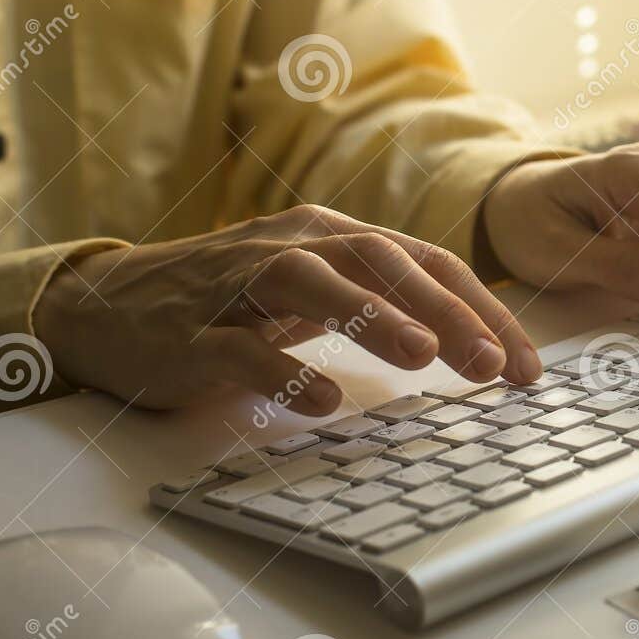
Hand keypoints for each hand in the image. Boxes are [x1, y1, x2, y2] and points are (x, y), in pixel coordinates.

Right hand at [33, 204, 541, 414]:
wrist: (112, 304)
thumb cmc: (239, 299)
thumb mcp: (322, 289)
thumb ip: (390, 303)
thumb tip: (482, 344)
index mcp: (336, 236)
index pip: (428, 263)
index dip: (484, 310)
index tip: (527, 367)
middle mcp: (294, 246)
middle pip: (381, 262)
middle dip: (445, 311)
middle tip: (493, 364)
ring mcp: (238, 286)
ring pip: (310, 284)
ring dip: (372, 317)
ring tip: (424, 356)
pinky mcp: (189, 333)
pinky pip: (239, 347)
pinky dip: (282, 372)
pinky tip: (321, 401)